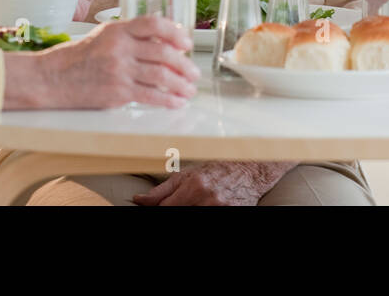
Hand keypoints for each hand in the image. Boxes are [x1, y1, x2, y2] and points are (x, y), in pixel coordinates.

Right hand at [4, 14, 198, 109]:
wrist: (51, 78)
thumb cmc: (79, 57)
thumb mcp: (104, 36)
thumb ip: (131, 36)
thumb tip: (164, 43)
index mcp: (118, 29)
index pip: (153, 24)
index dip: (174, 33)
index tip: (187, 43)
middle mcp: (120, 47)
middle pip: (163, 53)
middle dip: (184, 65)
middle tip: (194, 73)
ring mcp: (119, 70)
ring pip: (161, 75)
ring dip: (181, 84)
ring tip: (190, 89)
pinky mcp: (116, 91)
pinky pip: (150, 95)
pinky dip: (168, 100)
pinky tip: (176, 102)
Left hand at [133, 160, 294, 205]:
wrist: (250, 171)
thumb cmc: (216, 171)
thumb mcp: (187, 175)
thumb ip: (162, 190)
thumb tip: (139, 200)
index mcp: (193, 187)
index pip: (166, 209)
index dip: (159, 210)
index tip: (160, 208)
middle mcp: (207, 199)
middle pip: (179, 214)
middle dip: (177, 210)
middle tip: (183, 203)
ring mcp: (220, 209)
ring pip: (193, 216)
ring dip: (191, 210)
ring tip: (195, 203)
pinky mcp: (231, 215)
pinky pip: (210, 219)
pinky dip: (205, 213)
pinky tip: (205, 206)